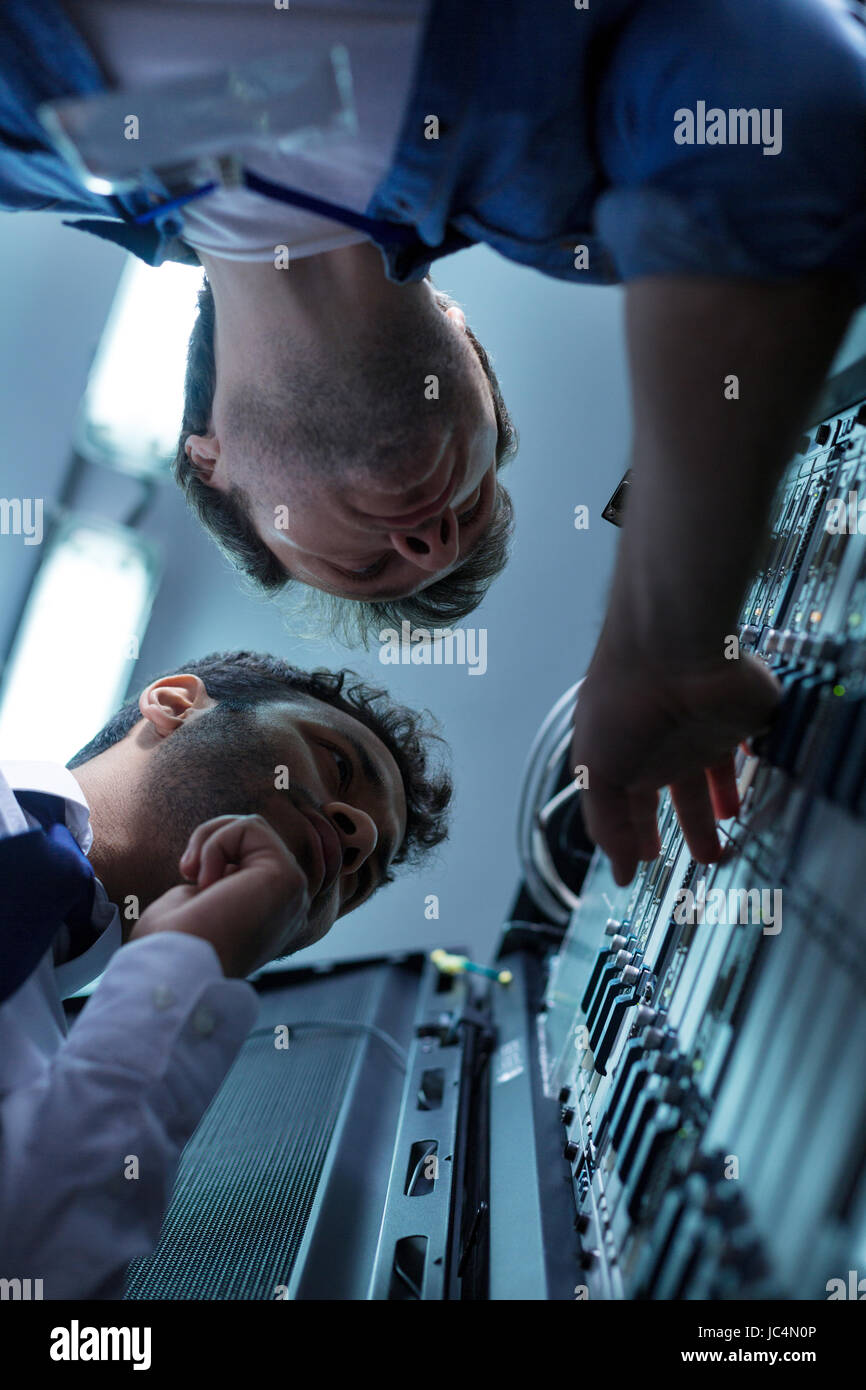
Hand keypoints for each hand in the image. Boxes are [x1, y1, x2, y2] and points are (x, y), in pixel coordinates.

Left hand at [130, 814, 309, 976]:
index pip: (250, 859)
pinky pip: (250, 827)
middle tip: (187, 872)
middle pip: (253, 840)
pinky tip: (206, 881)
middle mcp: (286, 906)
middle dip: (210, 841)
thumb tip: (222, 865)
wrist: (171, 970)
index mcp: (266, 915)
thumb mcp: (191, 903)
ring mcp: (291, 893)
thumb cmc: (170, 947)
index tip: (189, 879)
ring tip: (195, 876)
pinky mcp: (287, 878)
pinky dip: (216, 844)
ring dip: (211, 842)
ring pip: (252, 829)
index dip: (214, 855)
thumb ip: (213, 879)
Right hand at [570, 649, 780, 885]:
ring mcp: (704, 730)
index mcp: (625, 755)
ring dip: (720, 806)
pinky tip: (756, 790)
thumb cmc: (621, 702)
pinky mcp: (742, 718)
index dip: (637, 834)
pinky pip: (753, 749)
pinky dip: (754, 770)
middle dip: (689, 828)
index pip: (632, 803)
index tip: (644, 864)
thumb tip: (620, 873)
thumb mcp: (596, 772)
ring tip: (730, 835)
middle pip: (680, 794)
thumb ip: (608, 825)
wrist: (672, 649)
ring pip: (716, 775)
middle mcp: (664, 743)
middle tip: (704, 858)